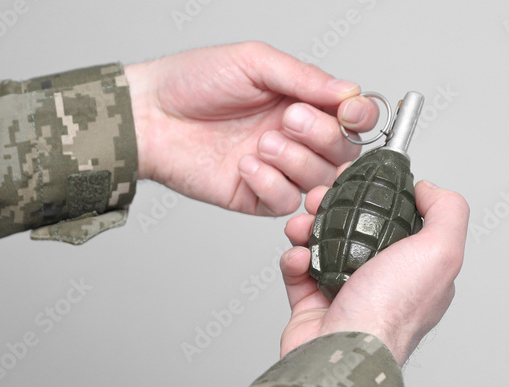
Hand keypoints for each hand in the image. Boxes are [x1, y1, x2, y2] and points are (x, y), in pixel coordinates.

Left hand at [124, 41, 379, 215]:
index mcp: (301, 101)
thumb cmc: (192, 81)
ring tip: (262, 141)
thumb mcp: (253, 63)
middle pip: (343, 152)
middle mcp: (295, 138)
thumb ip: (304, 77)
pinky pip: (284, 202)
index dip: (359, 116)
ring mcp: (276, 170)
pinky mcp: (254, 197)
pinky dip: (270, 183)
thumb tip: (350, 91)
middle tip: (288, 120)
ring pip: (319, 180)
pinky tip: (244, 164)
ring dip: (296, 160)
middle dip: (322, 137)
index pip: (352, 116)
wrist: (149, 116)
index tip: (348, 110)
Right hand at [279, 179, 469, 364]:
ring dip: (308, 229)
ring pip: (323, 247)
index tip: (360, 180)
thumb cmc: (390, 311)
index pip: (401, 221)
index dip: (380, 196)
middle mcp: (383, 284)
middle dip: (335, 207)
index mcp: (417, 272)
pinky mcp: (312, 308)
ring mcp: (346, 296)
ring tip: (302, 224)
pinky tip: (297, 255)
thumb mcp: (442, 250)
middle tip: (321, 198)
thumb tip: (430, 189)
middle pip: (357, 230)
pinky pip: (298, 273)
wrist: (341, 351)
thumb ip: (446, 211)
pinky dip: (293, 259)